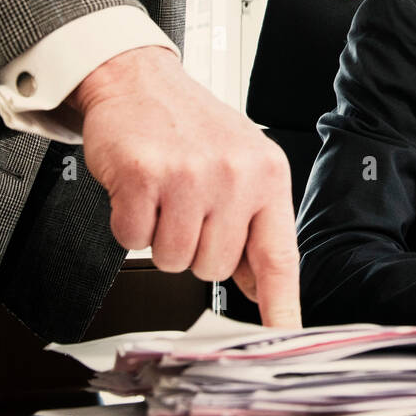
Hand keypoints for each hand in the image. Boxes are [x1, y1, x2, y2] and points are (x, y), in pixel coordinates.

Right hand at [66, 46, 301, 327]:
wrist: (139, 78)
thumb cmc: (190, 125)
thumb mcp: (241, 167)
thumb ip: (254, 226)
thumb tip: (262, 287)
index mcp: (268, 176)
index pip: (279, 257)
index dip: (282, 305)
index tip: (287, 336)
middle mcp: (235, 175)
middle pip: (214, 268)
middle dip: (194, 248)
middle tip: (186, 208)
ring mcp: (190, 176)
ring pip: (173, 260)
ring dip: (160, 237)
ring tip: (165, 196)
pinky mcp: (143, 176)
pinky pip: (133, 241)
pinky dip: (129, 222)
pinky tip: (140, 189)